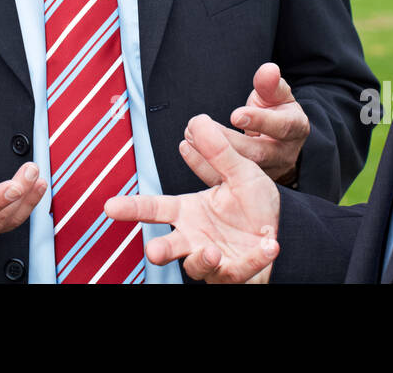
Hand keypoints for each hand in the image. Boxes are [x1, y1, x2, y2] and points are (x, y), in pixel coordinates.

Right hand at [106, 114, 279, 282]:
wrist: (283, 229)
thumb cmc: (253, 204)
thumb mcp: (241, 172)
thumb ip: (219, 152)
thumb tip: (198, 120)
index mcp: (189, 212)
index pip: (155, 209)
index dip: (132, 207)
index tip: (109, 206)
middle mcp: (195, 238)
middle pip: (168, 247)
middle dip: (160, 250)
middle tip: (154, 252)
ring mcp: (213, 259)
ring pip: (197, 266)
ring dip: (203, 259)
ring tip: (212, 250)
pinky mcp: (235, 273)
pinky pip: (238, 269)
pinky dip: (253, 259)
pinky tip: (269, 246)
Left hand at [182, 62, 309, 186]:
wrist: (277, 139)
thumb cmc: (275, 110)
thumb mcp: (276, 94)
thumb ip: (270, 84)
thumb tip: (269, 69)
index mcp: (296, 129)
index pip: (282, 126)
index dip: (259, 120)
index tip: (234, 115)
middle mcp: (284, 154)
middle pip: (257, 153)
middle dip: (227, 141)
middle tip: (199, 126)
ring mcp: (268, 173)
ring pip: (241, 170)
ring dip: (211, 155)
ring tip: (189, 136)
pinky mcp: (249, 183)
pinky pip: (227, 179)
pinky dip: (205, 167)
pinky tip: (188, 150)